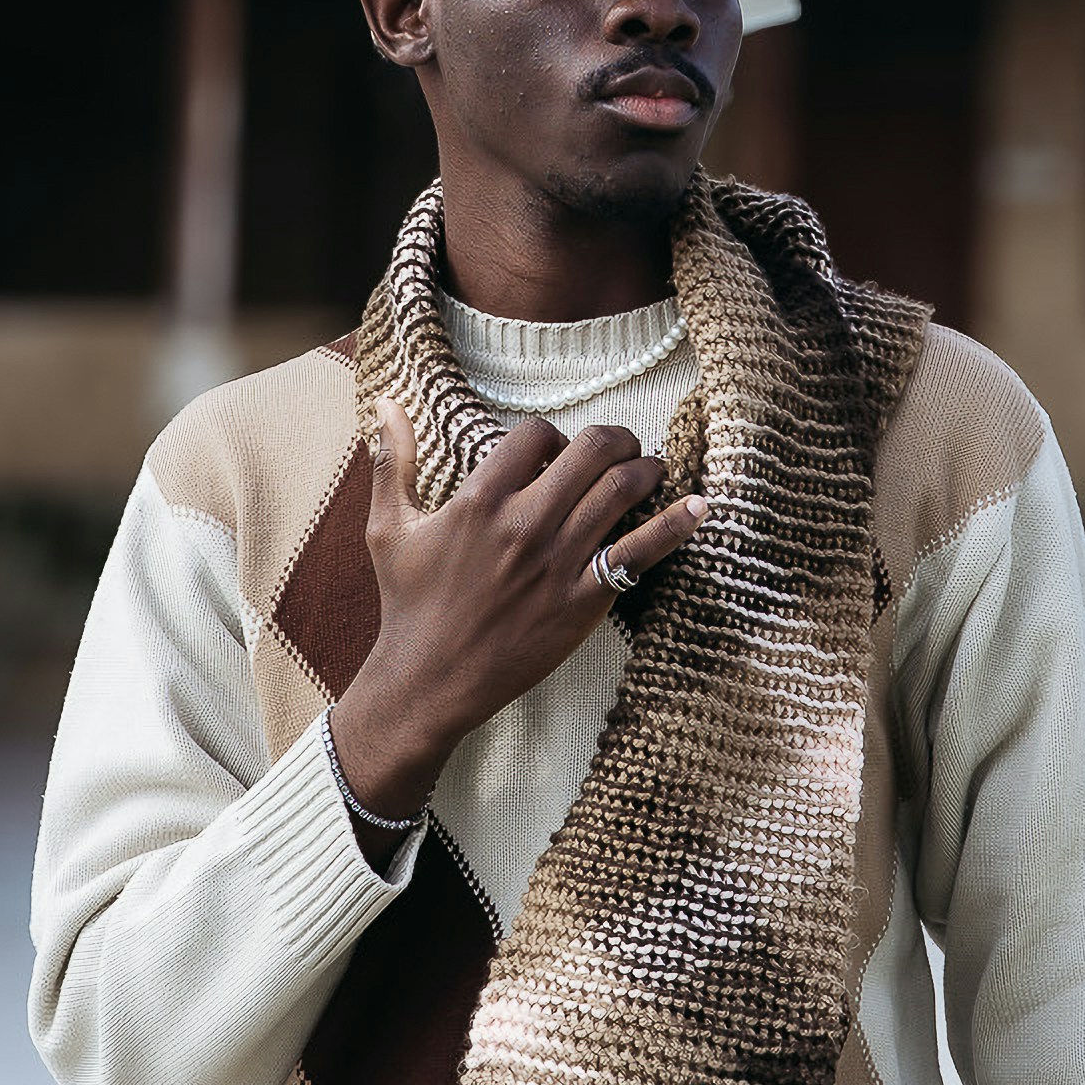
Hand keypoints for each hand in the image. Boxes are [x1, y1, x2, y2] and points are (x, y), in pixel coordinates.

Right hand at [330, 394, 705, 825]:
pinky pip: (642, 552)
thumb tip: (385, 403)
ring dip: (647, 470)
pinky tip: (699, 507)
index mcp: (480, 501)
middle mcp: (525, 524)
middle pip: (593, 450)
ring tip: (651, 471)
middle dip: (616, 439)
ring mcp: (559, 563)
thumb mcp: (390, 529)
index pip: (536, 434)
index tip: (554, 455)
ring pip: (623, 490)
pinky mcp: (584, 601)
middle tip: (621, 448)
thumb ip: (394, 461)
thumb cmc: (409, 604)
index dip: (552, 436)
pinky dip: (676, 525)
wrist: (429, 681)